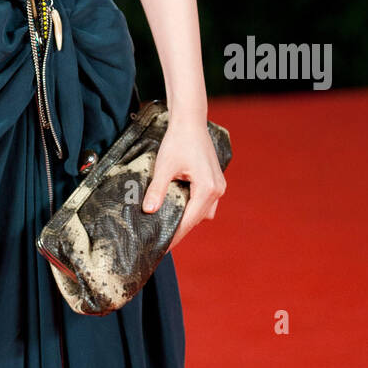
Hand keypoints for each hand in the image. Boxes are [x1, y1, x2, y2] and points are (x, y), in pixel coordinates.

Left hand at [141, 115, 226, 251]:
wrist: (190, 121)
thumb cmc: (178, 141)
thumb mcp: (164, 166)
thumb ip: (157, 189)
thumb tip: (149, 211)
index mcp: (207, 189)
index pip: (189, 221)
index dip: (174, 235)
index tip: (161, 246)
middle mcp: (217, 190)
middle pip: (197, 218)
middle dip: (180, 229)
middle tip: (162, 239)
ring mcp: (218, 185)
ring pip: (203, 211)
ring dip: (188, 217)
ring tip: (168, 223)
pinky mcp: (215, 180)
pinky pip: (205, 201)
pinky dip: (192, 206)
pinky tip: (178, 206)